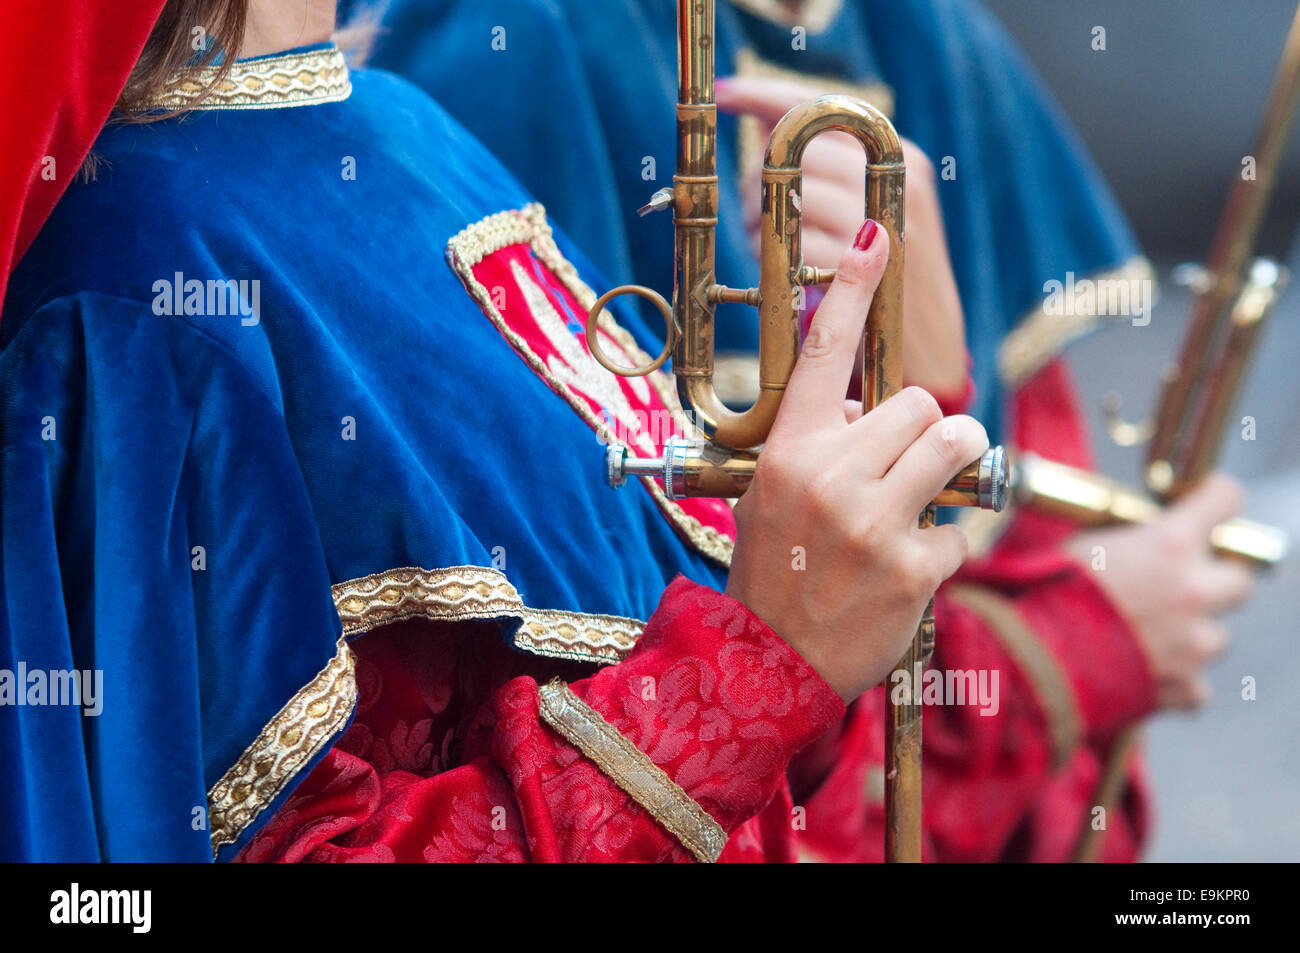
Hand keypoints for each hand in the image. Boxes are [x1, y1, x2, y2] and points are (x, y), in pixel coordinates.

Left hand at [716, 74, 967, 396]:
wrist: (929, 354)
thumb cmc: (890, 288)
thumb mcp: (875, 221)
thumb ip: (834, 182)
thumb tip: (768, 148)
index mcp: (900, 159)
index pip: (826, 109)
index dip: (766, 96)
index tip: (724, 94)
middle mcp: (896, 180)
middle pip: (800, 152)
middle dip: (762, 181)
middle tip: (756, 217)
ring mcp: (881, 222)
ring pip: (793, 198)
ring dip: (764, 225)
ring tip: (772, 253)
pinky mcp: (861, 268)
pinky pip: (797, 247)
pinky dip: (778, 261)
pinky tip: (787, 277)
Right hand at [725, 221, 989, 701]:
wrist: (769, 663)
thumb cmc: (774, 571)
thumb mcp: (769, 496)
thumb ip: (817, 446)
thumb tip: (866, 405)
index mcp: (787, 452)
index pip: (824, 352)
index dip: (851, 288)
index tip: (876, 234)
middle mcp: (828, 476)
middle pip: (919, 402)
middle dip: (923, 432)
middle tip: (902, 470)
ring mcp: (873, 521)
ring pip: (955, 441)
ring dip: (954, 465)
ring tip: (927, 497)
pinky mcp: (914, 566)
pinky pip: (964, 523)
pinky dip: (948, 544)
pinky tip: (910, 569)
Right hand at [1063, 474, 1254, 709]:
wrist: (1029, 658)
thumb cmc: (1042, 592)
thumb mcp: (1083, 543)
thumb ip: (1127, 537)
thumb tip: (1137, 532)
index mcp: (1170, 544)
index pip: (1225, 500)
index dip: (1215, 499)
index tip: (1208, 502)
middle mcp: (1193, 591)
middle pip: (1240, 579)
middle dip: (1215, 579)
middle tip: (1182, 581)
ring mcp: (1193, 643)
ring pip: (1217, 636)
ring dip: (1192, 634)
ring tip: (1151, 635)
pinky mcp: (1183, 686)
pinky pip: (1196, 685)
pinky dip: (1177, 680)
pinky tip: (1147, 672)